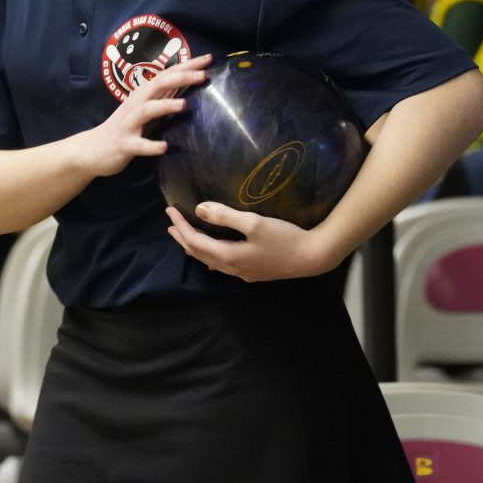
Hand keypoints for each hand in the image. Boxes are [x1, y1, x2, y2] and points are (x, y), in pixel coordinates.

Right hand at [80, 53, 210, 176]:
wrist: (93, 149)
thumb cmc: (125, 126)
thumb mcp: (145, 108)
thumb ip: (164, 96)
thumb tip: (189, 83)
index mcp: (143, 94)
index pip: (167, 74)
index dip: (187, 66)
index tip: (208, 58)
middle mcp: (135, 104)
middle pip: (158, 85)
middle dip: (181, 78)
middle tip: (204, 75)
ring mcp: (129, 123)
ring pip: (147, 110)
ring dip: (166, 106)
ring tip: (185, 105)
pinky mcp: (124, 144)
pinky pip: (139, 145)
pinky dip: (151, 145)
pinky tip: (164, 147)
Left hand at [165, 203, 343, 280]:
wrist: (312, 257)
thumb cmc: (285, 237)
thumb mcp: (254, 222)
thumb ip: (225, 216)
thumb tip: (199, 209)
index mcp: (229, 256)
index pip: (194, 241)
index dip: (180, 226)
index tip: (169, 210)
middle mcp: (232, 268)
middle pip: (198, 254)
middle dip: (182, 238)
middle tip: (170, 224)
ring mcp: (243, 273)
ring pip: (210, 261)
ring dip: (194, 247)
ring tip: (184, 236)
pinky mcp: (253, 273)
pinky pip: (222, 265)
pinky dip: (210, 255)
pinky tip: (213, 252)